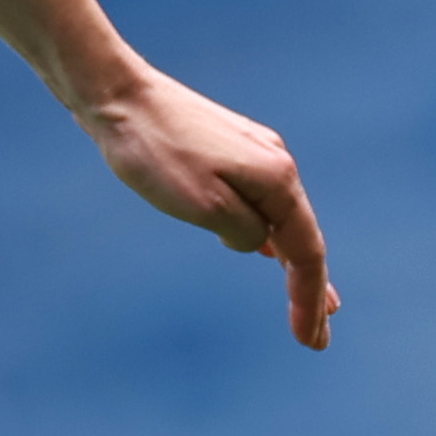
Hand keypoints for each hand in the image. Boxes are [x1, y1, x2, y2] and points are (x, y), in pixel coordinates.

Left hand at [72, 66, 337, 349]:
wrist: (116, 93)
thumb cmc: (155, 152)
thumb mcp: (205, 207)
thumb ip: (245, 233)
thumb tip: (256, 243)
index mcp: (277, 179)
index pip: (307, 253)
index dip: (310, 300)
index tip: (311, 342)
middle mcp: (275, 163)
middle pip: (303, 238)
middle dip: (311, 289)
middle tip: (318, 337)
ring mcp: (251, 153)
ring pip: (282, 219)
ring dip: (294, 262)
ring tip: (312, 300)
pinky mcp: (224, 149)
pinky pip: (259, 203)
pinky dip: (269, 233)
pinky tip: (268, 249)